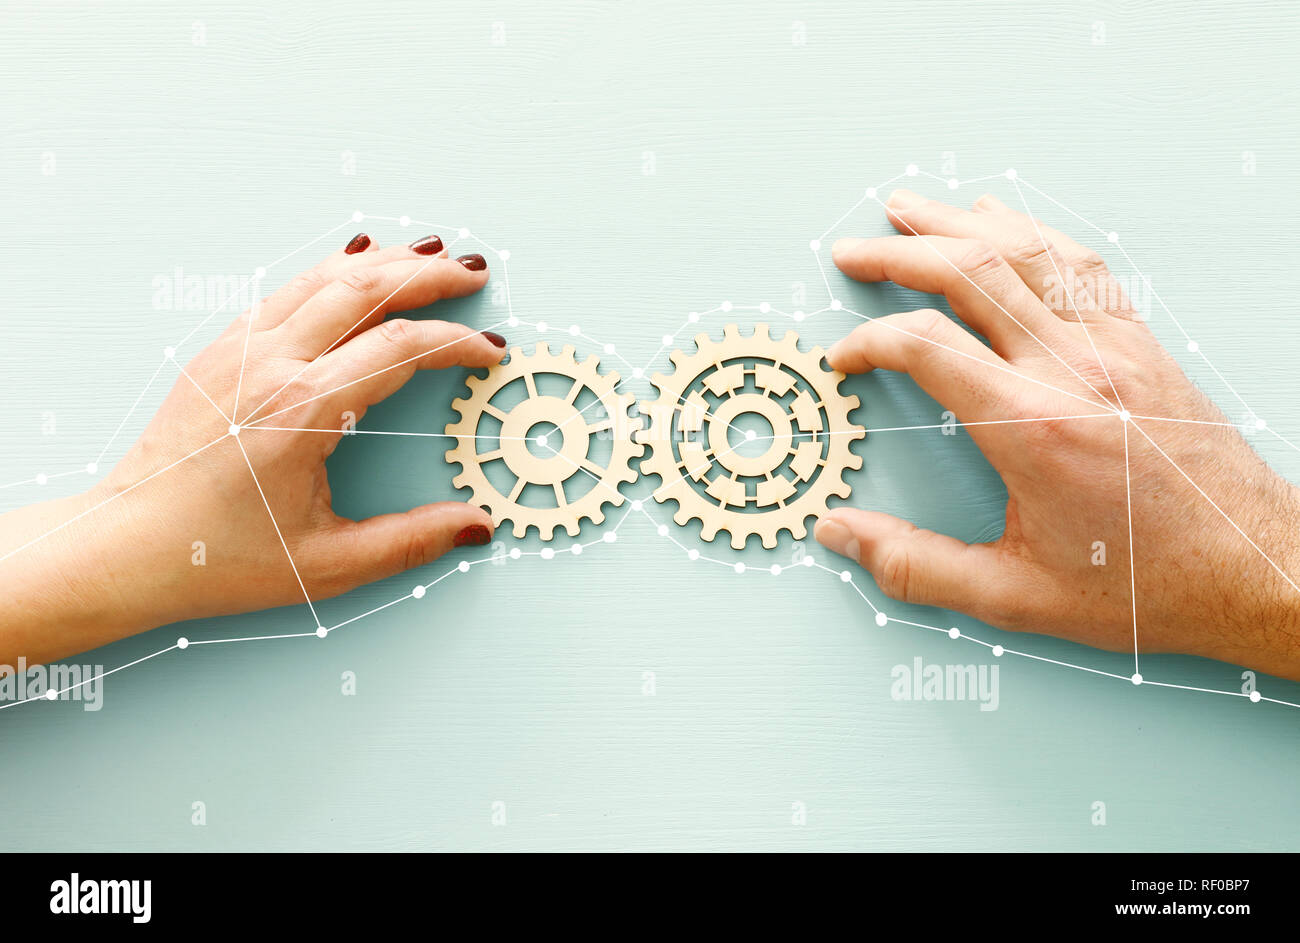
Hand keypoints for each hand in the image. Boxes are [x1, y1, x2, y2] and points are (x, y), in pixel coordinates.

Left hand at [0, 235, 504, 663]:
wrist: (127, 547)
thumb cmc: (218, 558)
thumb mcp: (327, 566)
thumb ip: (411, 543)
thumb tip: (475, 527)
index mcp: (302, 412)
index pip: (399, 349)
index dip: (455, 343)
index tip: (489, 352)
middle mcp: (270, 366)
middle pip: (364, 289)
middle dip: (427, 276)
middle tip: (472, 274)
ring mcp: (238, 350)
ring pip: (322, 278)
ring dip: (383, 261)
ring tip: (428, 254)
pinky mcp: (218, 351)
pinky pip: (285, 291)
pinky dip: (330, 272)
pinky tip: (354, 265)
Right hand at [814, 190, 1299, 679]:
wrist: (1248, 567)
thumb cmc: (1142, 584)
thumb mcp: (1014, 596)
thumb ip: (918, 568)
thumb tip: (841, 535)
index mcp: (1031, 427)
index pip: (926, 346)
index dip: (869, 342)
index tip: (845, 358)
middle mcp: (1073, 370)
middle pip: (970, 274)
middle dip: (899, 253)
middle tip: (852, 252)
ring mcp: (1113, 347)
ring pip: (1026, 252)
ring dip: (959, 223)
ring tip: (910, 209)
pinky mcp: (1141, 343)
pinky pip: (1079, 266)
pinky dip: (1031, 233)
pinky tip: (1002, 222)